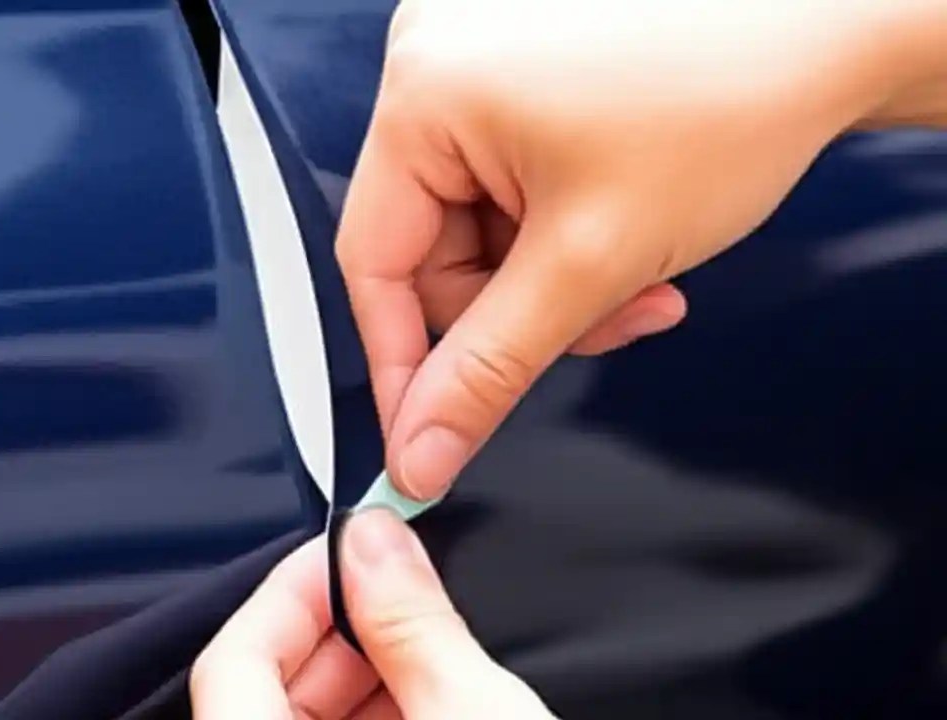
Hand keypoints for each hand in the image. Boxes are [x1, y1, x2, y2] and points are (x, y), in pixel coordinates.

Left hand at [191, 508, 554, 718]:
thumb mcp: (478, 716)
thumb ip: (416, 624)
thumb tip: (379, 544)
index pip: (231, 660)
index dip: (292, 591)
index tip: (350, 554)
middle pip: (265, 687)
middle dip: (340, 632)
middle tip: (401, 594)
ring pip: (299, 719)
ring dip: (364, 678)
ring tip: (432, 656)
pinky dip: (378, 719)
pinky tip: (433, 704)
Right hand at [336, 0, 946, 499]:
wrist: (830, 21)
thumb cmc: (731, 92)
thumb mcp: (590, 259)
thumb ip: (491, 368)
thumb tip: (423, 447)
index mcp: (424, 89)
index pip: (373, 260)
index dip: (403, 362)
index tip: (425, 433)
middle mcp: (435, 57)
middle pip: (433, 245)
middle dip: (517, 306)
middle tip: (599, 318)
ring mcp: (478, 52)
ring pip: (479, 221)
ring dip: (550, 271)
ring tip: (635, 266)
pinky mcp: (518, 60)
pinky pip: (505, 179)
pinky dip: (558, 223)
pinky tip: (623, 223)